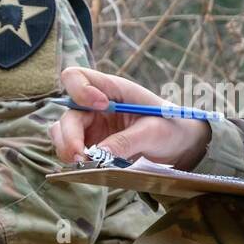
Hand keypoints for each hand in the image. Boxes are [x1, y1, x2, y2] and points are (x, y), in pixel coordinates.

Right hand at [49, 66, 211, 169]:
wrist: (181, 146)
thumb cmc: (171, 129)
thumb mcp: (154, 133)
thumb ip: (127, 141)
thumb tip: (98, 155)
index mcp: (113, 90)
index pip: (77, 77)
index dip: (80, 90)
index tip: (100, 106)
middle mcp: (96, 105)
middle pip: (68, 111)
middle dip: (70, 134)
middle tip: (81, 156)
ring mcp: (92, 125)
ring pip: (62, 131)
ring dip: (66, 147)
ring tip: (82, 163)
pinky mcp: (92, 144)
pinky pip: (71, 148)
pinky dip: (72, 157)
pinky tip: (86, 166)